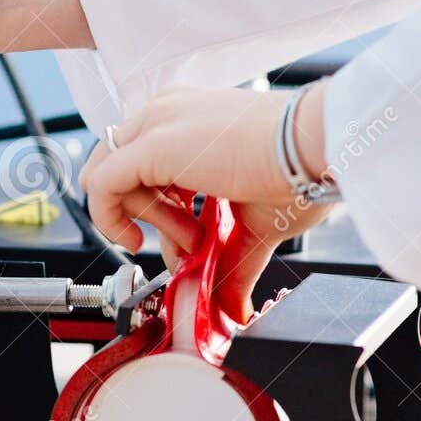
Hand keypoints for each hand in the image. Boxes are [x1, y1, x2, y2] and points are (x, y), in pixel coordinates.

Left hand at [79, 84, 331, 320]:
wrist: (319, 147)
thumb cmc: (302, 171)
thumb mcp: (253, 220)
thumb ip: (231, 260)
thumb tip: (234, 308)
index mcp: (186, 119)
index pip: (139, 162)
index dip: (154, 207)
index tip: (184, 237)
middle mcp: (166, 113)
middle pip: (118, 168)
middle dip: (143, 213)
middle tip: (186, 242)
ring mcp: (156, 123)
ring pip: (109, 177)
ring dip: (142, 222)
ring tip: (190, 239)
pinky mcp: (151, 145)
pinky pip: (100, 185)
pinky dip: (110, 220)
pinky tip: (137, 242)